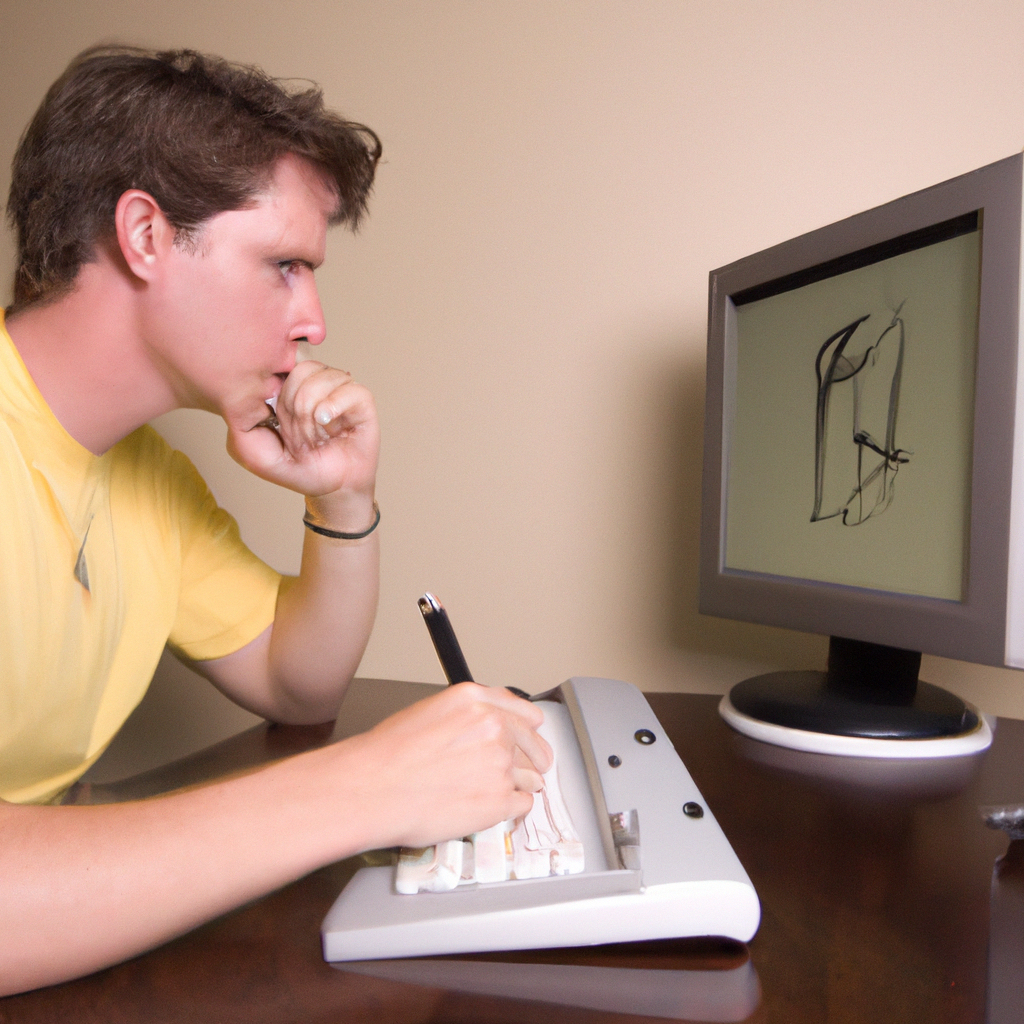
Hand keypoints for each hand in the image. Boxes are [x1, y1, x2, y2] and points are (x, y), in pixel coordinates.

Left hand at [226, 361, 379, 505]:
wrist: (330, 491)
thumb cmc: (298, 470)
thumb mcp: (254, 453)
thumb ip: (240, 424)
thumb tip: (248, 397)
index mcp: (291, 390)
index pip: (280, 371)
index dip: (279, 399)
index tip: (280, 427)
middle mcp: (317, 386)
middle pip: (301, 371)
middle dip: (296, 408)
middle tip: (301, 436)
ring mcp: (341, 392)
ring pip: (326, 377)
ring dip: (314, 412)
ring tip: (318, 436)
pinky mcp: (363, 404)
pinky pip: (352, 390)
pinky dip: (336, 406)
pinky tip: (329, 424)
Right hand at [340, 684, 553, 849]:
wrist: (371, 789)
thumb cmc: (386, 756)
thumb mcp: (427, 711)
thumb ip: (467, 713)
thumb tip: (485, 722)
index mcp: (475, 701)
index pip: (523, 712)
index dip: (527, 728)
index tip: (530, 736)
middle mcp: (493, 727)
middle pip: (534, 744)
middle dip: (533, 758)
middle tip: (528, 768)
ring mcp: (500, 765)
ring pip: (531, 776)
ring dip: (518, 785)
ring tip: (492, 791)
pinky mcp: (500, 801)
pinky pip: (523, 805)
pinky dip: (511, 809)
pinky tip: (491, 807)